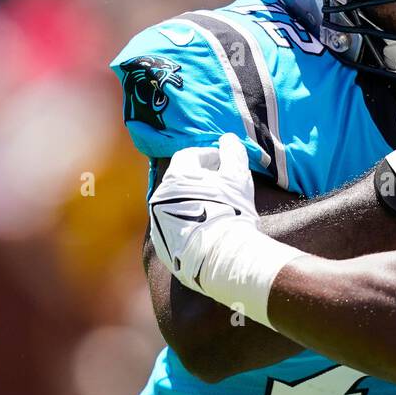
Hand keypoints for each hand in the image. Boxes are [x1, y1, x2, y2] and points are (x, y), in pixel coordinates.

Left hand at [149, 134, 258, 291]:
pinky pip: (174, 226)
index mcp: (176, 177)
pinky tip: (206, 228)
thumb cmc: (230, 210)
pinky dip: (188, 222)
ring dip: (193, 201)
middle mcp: (160, 197)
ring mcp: (158, 222)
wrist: (221, 255)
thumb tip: (227, 139)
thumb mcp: (237, 177)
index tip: (224, 162)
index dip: (208, 155)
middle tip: (222, 185)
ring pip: (175, 203)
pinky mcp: (162, 245)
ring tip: (215, 208)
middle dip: (200, 179)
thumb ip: (232, 153)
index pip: (188, 155)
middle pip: (180, 180)